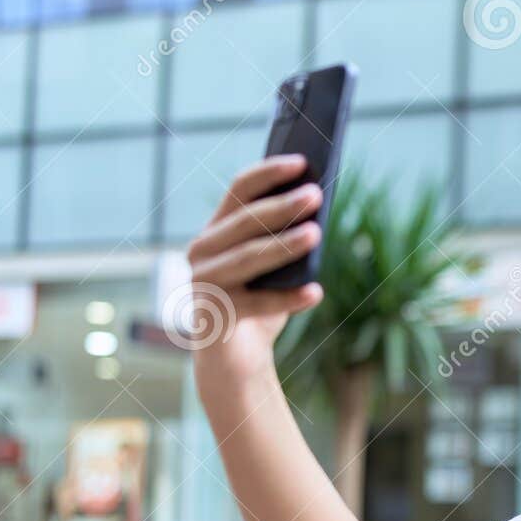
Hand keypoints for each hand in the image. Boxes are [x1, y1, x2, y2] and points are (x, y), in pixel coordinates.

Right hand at [184, 153, 324, 379]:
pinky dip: (288, 299)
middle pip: (245, 221)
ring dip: (284, 245)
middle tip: (317, 195)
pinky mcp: (215, 315)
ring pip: (248, 258)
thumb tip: (318, 209)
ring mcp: (205, 283)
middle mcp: (203, 251)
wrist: (234, 358)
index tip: (302, 161)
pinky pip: (257, 303)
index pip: (240, 190)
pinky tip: (315, 292)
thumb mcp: (273, 267)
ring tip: (317, 234)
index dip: (269, 173)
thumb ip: (285, 239)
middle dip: (283, 206)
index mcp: (217, 230)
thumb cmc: (259, 302)